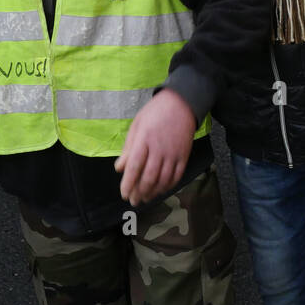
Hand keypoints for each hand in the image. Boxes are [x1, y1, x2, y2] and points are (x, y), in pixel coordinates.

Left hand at [114, 88, 195, 205]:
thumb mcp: (136, 125)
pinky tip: (161, 190)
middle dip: (140, 192)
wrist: (181, 103)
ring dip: (153, 192)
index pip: (135, 166)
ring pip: (163, 179)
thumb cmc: (155, 112)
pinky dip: (169, 185)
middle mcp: (159, 149)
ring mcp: (173, 153)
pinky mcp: (184, 155)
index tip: (124, 194)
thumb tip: (119, 168)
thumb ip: (128, 148)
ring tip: (146, 198)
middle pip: (149, 177)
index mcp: (144, 140)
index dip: (128, 183)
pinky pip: (177, 175)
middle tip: (134, 201)